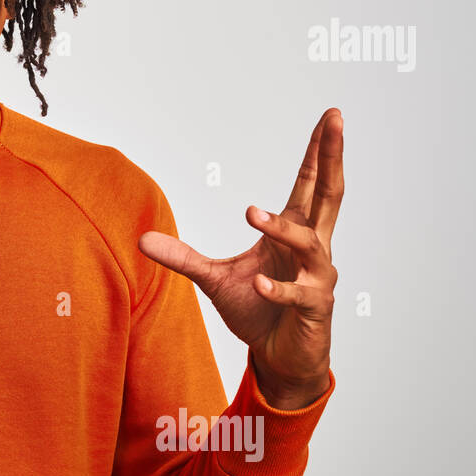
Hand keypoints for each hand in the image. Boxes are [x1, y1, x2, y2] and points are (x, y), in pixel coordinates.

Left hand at [137, 109, 343, 409]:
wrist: (280, 358)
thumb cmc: (258, 311)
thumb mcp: (214, 279)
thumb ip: (182, 257)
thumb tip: (140, 240)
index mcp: (293, 233)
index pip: (309, 184)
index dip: (319, 151)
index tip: (330, 116)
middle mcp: (312, 249)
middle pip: (329, 195)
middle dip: (331, 157)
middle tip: (336, 120)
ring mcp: (317, 279)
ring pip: (308, 244)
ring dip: (281, 228)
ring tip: (251, 214)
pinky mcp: (314, 310)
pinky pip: (299, 295)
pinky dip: (277, 290)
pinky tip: (257, 286)